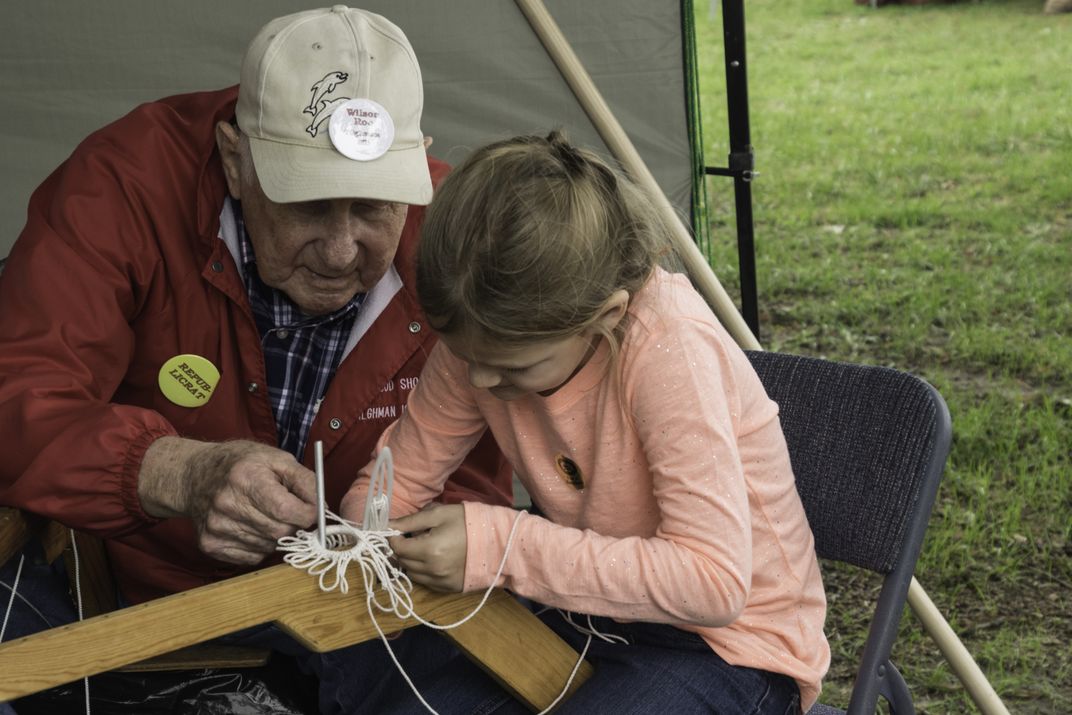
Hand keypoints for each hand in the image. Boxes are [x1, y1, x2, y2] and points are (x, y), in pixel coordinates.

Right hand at [138, 437, 316, 564]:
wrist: (195, 474)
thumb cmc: (242, 464)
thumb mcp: (278, 459)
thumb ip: (306, 482)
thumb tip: (323, 509)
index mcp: (246, 478)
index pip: (288, 511)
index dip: (310, 514)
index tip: (314, 509)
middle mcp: (227, 505)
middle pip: (280, 532)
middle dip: (295, 524)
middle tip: (290, 511)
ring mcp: (216, 527)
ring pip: (269, 547)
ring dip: (277, 535)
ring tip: (266, 514)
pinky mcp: (210, 544)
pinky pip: (252, 557)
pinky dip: (261, 546)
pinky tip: (252, 525)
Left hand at [388, 503, 466, 592]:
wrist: (497, 541)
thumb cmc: (468, 523)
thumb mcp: (439, 514)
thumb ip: (411, 521)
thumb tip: (388, 524)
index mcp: (429, 549)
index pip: (397, 547)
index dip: (392, 537)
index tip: (396, 530)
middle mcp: (432, 570)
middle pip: (402, 561)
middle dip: (401, 549)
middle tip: (409, 536)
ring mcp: (441, 582)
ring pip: (411, 574)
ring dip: (410, 561)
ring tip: (421, 548)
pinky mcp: (448, 588)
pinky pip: (425, 582)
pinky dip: (422, 572)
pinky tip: (432, 559)